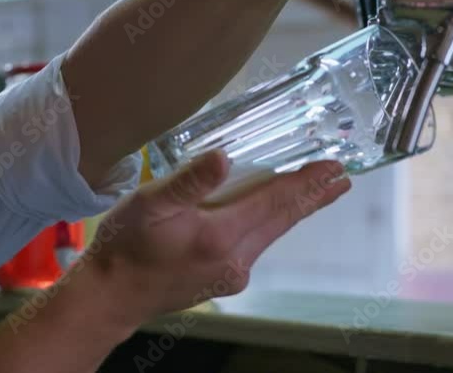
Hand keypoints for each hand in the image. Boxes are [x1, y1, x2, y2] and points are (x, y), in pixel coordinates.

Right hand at [80, 150, 350, 327]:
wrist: (111, 296)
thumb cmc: (124, 245)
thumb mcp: (149, 204)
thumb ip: (189, 182)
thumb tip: (223, 157)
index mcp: (221, 236)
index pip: (275, 202)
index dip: (305, 182)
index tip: (334, 166)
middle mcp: (236, 259)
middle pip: (282, 220)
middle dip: (311, 197)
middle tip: (342, 178)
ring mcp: (232, 273)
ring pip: (271, 233)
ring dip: (293, 209)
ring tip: (314, 191)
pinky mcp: (224, 280)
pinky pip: (257, 243)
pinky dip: (271, 223)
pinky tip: (271, 213)